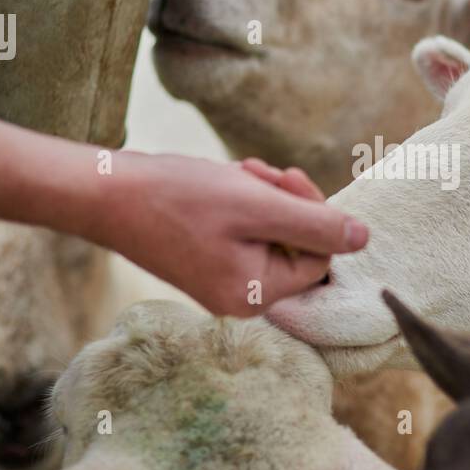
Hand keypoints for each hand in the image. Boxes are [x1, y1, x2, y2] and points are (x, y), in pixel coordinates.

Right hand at [97, 151, 366, 315]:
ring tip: (238, 172)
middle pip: (296, 245)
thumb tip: (364, 239)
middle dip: (285, 202)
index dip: (313, 215)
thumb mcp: (257, 205)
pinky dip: (243, 201)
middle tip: (259, 172)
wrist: (106, 194)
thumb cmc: (178, 199)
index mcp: (255, 295)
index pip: (319, 258)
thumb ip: (315, 224)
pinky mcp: (206, 259)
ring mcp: (221, 280)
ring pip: (272, 231)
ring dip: (265, 195)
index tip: (287, 180)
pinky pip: (246, 230)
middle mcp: (240, 298)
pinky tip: (226, 179)